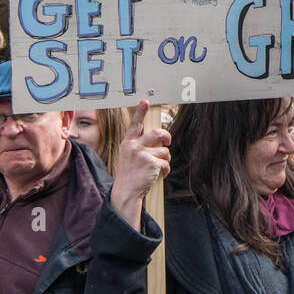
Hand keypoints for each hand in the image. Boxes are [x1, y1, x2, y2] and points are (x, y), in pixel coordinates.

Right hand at [109, 100, 170, 230]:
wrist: (125, 192)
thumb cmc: (128, 176)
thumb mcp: (127, 157)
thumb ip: (137, 147)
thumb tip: (156, 140)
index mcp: (127, 144)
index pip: (134, 124)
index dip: (140, 112)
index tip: (145, 101)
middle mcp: (133, 147)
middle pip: (157, 133)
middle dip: (166, 136)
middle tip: (168, 142)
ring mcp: (142, 154)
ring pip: (164, 151)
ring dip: (165, 160)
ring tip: (158, 167)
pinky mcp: (151, 163)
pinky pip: (166, 163)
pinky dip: (166, 170)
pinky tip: (160, 174)